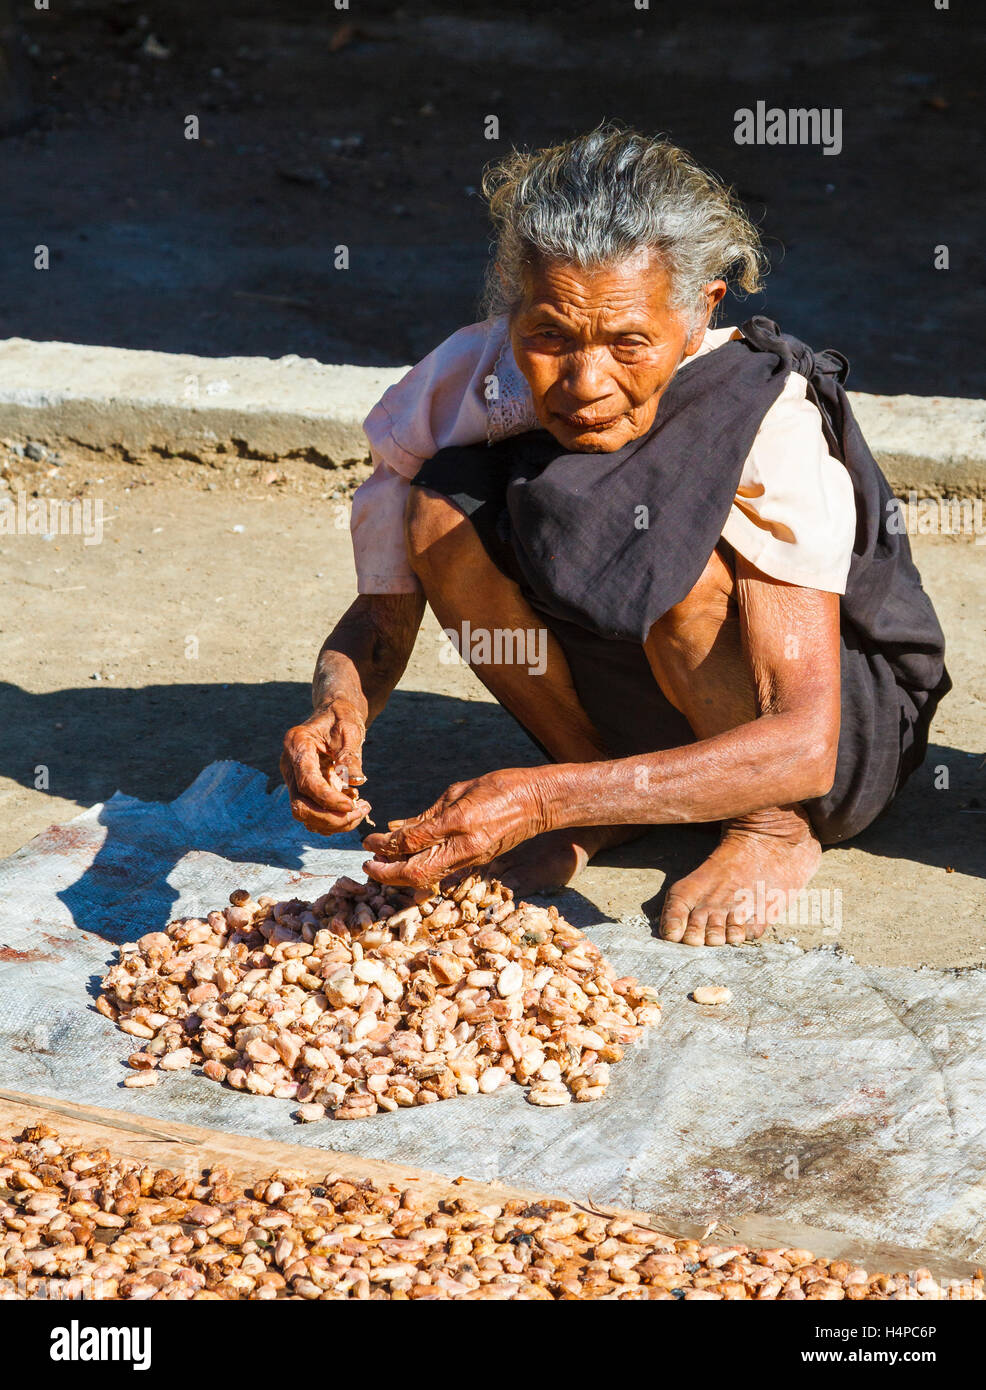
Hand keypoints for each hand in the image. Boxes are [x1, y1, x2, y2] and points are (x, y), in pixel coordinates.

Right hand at [281, 699, 370, 834]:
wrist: (334, 715)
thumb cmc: (343, 717)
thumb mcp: (350, 729)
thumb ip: (351, 754)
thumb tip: (357, 781)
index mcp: (297, 744)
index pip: (307, 782)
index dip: (328, 799)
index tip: (352, 805)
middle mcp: (289, 765)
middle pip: (300, 805)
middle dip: (331, 818)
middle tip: (361, 811)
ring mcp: (294, 779)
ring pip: (305, 815)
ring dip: (335, 822)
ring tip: (362, 809)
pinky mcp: (303, 790)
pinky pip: (313, 815)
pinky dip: (334, 819)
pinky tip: (353, 805)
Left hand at [362, 768, 546, 886]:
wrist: (537, 802)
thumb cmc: (499, 786)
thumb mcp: (458, 791)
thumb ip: (427, 814)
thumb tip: (398, 829)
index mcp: (458, 822)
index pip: (412, 842)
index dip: (386, 845)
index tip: (368, 841)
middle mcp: (464, 846)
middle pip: (416, 872)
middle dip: (387, 874)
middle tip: (367, 865)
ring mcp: (472, 857)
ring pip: (427, 878)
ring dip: (400, 876)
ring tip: (381, 866)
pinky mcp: (477, 861)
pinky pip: (441, 871)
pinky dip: (419, 870)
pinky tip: (406, 863)